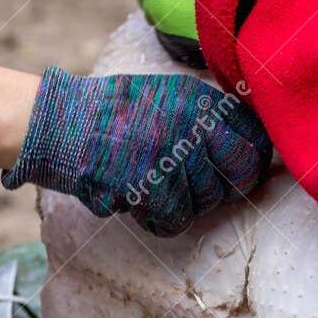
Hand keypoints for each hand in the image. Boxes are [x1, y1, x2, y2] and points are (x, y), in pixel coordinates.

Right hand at [2, 68, 271, 236]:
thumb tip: (251, 147)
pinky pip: (176, 220)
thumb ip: (207, 117)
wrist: (62, 124)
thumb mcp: (168, 96)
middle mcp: (191, 126)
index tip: (238, 170)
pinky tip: (142, 203)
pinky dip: (159, 219)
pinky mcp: (149, 189)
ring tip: (156, 185)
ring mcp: (172, 158)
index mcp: (199, 101)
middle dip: (225, 187)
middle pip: (239, 175)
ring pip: (207, 202)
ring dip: (185, 203)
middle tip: (198, 186)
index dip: (251, 160)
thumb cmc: (113, 112)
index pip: (255, 138)